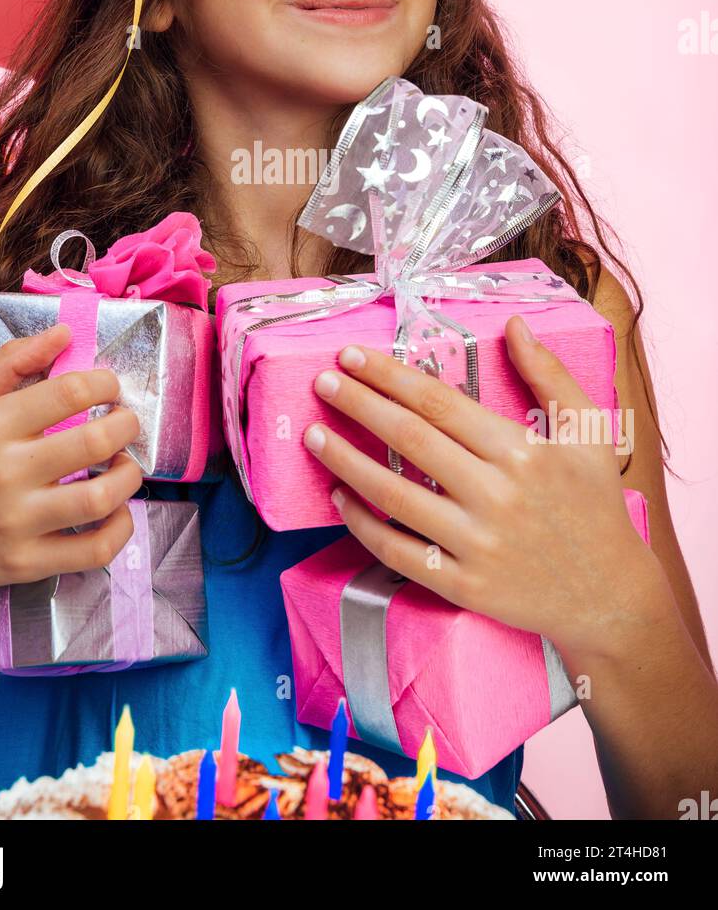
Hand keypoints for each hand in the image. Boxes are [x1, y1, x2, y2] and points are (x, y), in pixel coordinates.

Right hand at [0, 323, 142, 626]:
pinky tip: (117, 510)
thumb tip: (65, 332)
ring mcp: (17, 522)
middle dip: (127, 425)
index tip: (109, 388)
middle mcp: (5, 473)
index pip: (70, 393)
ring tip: (125, 464)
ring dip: (129, 475)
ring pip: (101, 498)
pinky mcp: (26, 563)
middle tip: (126, 422)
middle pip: (95, 441)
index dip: (105, 384)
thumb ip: (12, 362)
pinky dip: (120, 530)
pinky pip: (94, 551)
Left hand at [302, 314, 654, 656]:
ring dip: (345, 460)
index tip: (353, 356)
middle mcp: (495, 495)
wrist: (610, 598)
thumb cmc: (595, 507)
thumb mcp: (588, 433)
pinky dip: (361, 523)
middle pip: (409, 440)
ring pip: (393, 496)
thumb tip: (515, 325)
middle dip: (359, 405)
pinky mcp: (461, 585)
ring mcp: (475, 544)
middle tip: (322, 382)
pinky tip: (338, 496)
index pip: (439, 403)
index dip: (390, 376)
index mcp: (521, 452)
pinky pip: (397, 550)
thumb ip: (549, 375)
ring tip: (312, 433)